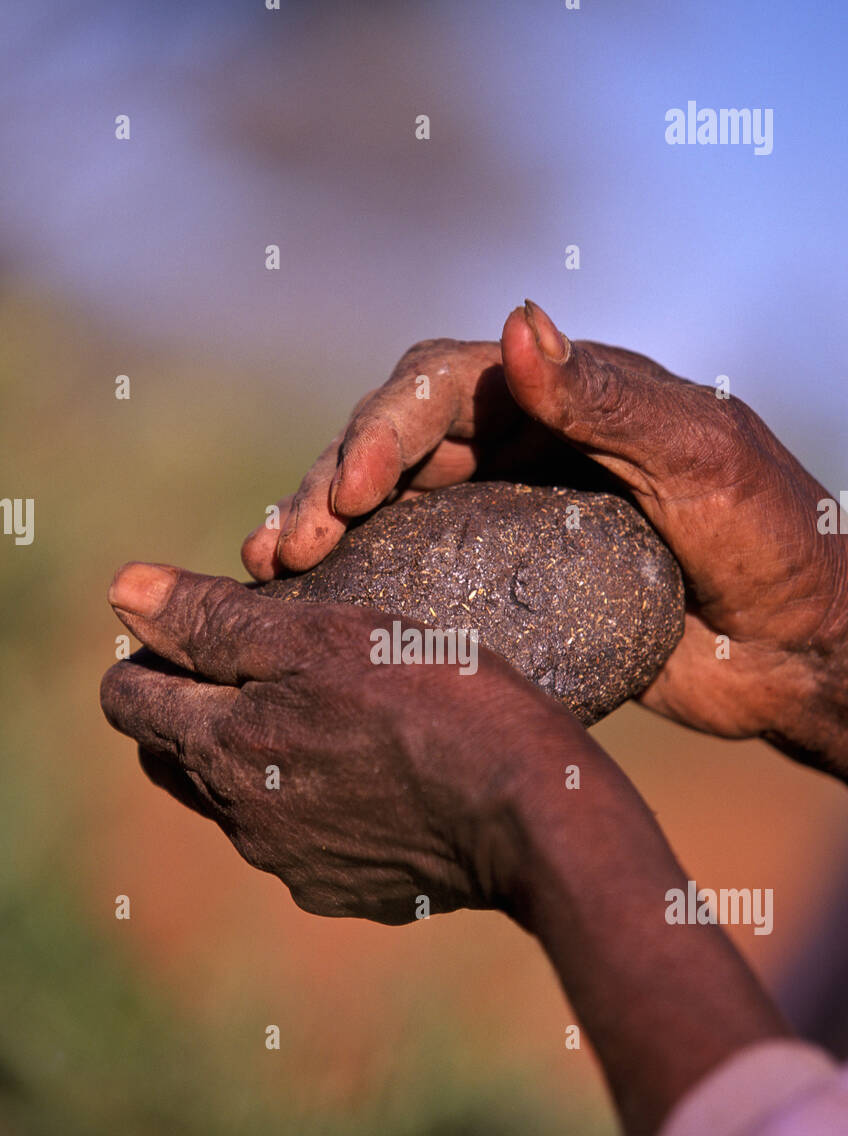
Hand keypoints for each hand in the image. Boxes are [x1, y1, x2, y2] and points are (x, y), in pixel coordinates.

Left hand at [100, 562, 608, 924]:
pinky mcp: (346, 891)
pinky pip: (304, 841)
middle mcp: (242, 818)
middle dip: (191, 708)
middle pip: (174, 756)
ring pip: (239, 800)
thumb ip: (215, 619)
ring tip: (332, 715)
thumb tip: (122, 589)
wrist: (527, 814)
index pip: (129, 700)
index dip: (148, 656)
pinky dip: (319, 803)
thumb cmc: (433, 702)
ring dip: (260, 756)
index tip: (195, 630)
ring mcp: (293, 864)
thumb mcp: (324, 635)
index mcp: (222, 747)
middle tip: (257, 666)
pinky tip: (379, 776)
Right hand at [243, 304, 847, 774]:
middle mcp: (521, 447)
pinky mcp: (501, 587)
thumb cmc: (772, 537)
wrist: (799, 647)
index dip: (382, 429)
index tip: (353, 491)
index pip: (441, 387)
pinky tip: (315, 613)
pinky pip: (414, 575)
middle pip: (394, 445)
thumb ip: (611, 396)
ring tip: (269, 571)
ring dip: (324, 530)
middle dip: (331, 485)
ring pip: (389, 509)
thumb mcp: (701, 456)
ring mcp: (505, 517)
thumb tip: (518, 324)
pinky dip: (360, 586)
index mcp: (560, 397)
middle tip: (287, 546)